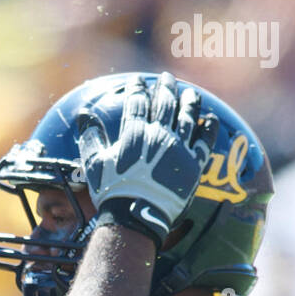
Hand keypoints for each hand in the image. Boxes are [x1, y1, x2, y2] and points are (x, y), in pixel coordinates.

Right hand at [77, 72, 217, 245]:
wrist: (136, 217)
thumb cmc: (112, 193)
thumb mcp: (94, 165)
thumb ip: (91, 137)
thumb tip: (84, 115)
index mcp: (135, 133)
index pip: (137, 102)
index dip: (137, 88)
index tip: (138, 81)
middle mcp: (159, 135)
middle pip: (165, 103)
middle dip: (165, 87)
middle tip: (167, 78)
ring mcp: (178, 149)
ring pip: (188, 116)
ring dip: (189, 101)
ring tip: (190, 93)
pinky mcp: (193, 165)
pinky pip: (205, 142)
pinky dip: (208, 128)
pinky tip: (210, 119)